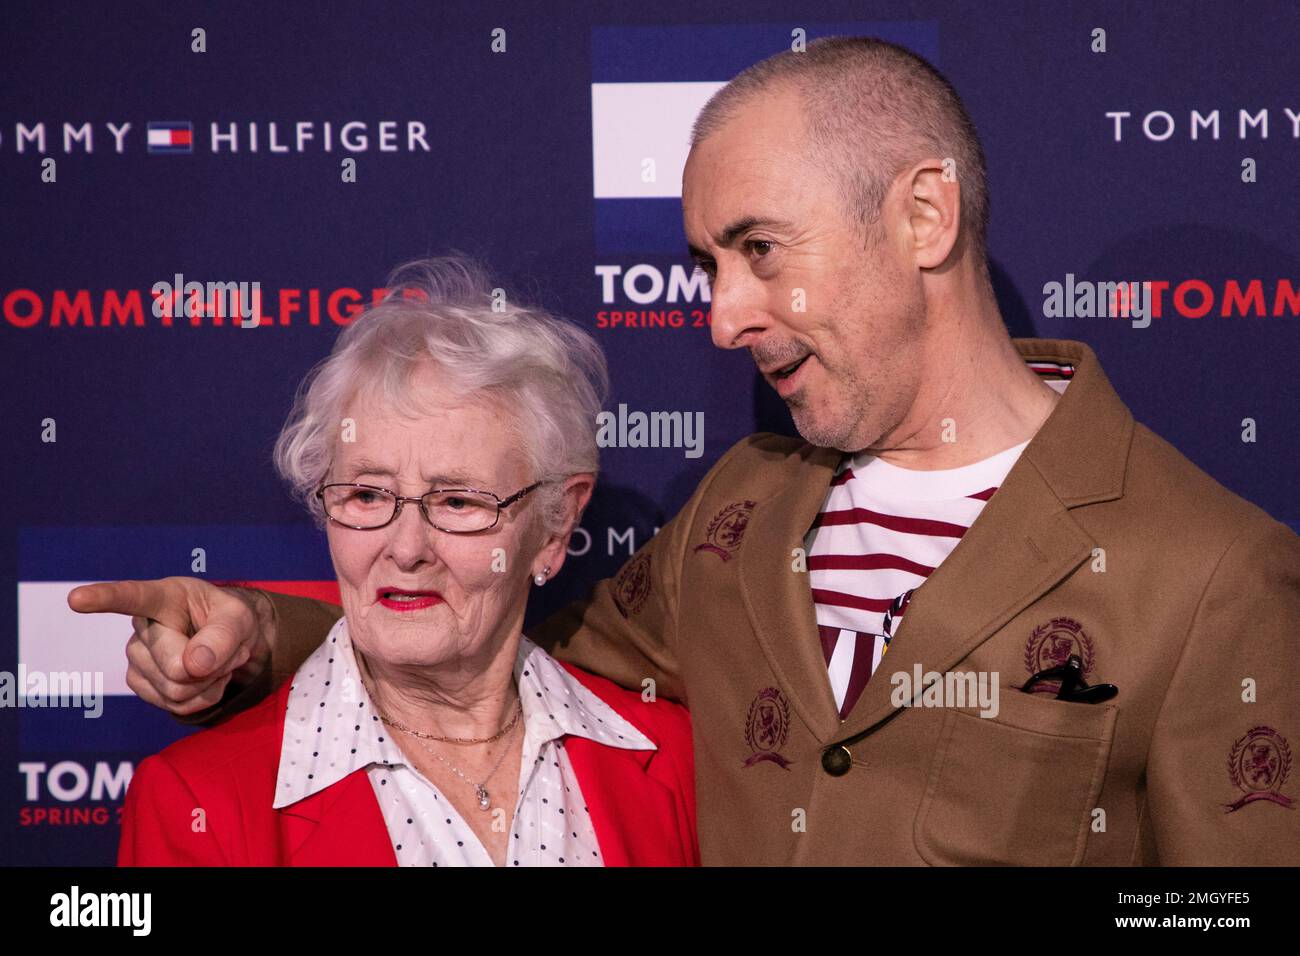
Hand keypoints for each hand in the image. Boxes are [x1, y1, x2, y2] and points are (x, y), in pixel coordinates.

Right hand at [67, 577, 272, 716]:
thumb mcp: (239, 617)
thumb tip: (192, 667)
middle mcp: (141, 627)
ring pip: (178, 691)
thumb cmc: (229, 619)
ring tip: (216, 659)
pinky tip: (206, 677)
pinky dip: (206, 696)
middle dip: (214, 667)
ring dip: (212, 681)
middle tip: (230, 648)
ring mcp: (136, 658)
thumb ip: (222, 636)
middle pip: (176, 669)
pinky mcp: (141, 684)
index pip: (130, 596)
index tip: (76, 598)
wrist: (227, 641)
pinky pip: (179, 706)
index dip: (103, 598)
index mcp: (162, 597)